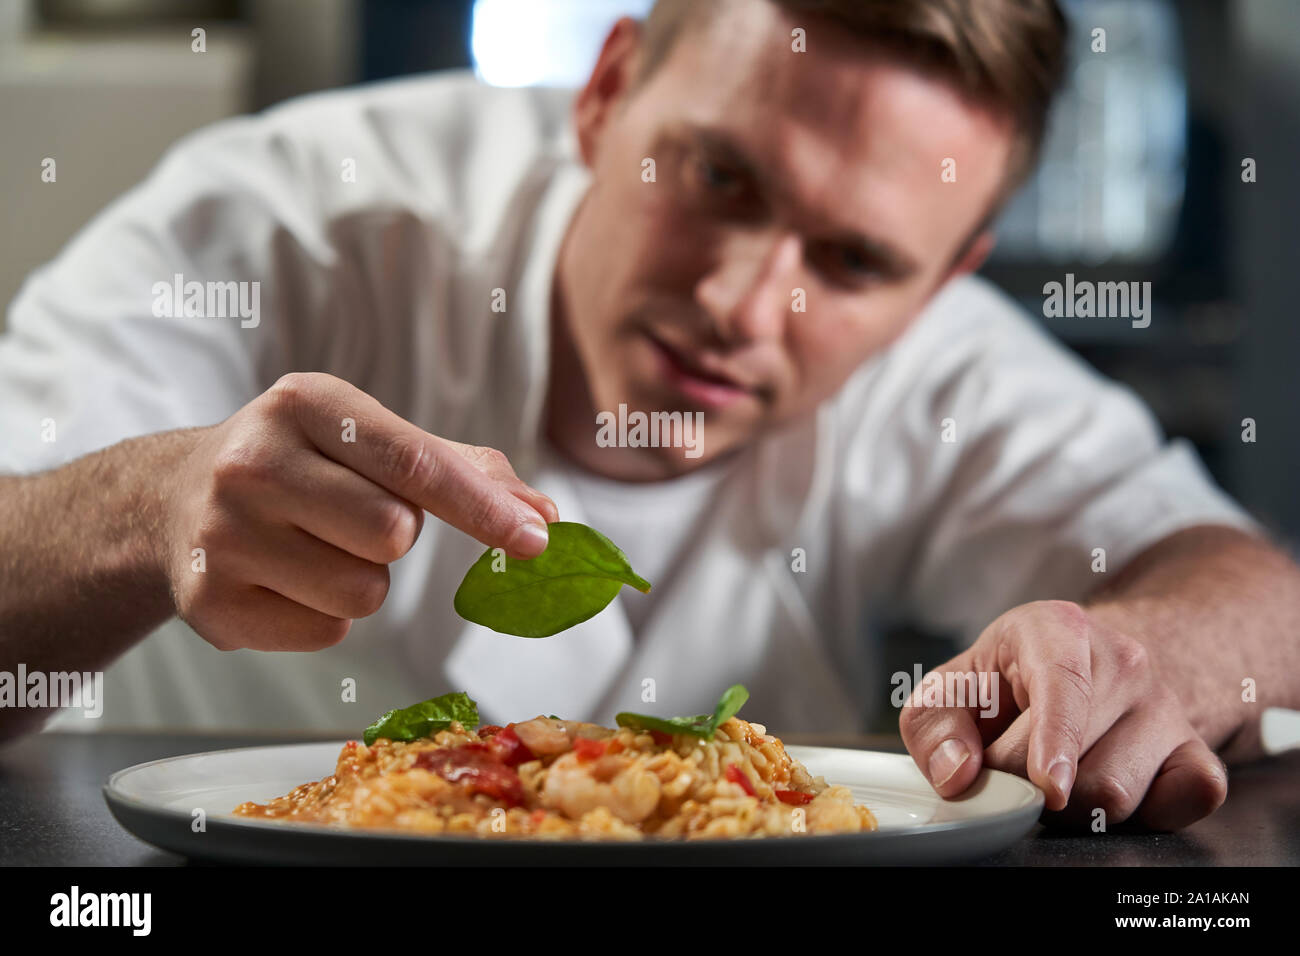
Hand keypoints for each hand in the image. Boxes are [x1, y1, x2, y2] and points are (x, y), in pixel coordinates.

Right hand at [160, 372, 557, 650]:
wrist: (172, 499)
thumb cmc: (303, 463)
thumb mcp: (369, 439)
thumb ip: (460, 469)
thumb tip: (543, 515)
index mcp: (304, 403)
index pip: (416, 464)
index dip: (483, 509)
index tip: (537, 539)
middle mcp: (253, 461)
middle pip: (393, 534)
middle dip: (394, 536)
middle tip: (349, 515)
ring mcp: (223, 535)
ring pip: (365, 592)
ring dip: (361, 579)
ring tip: (312, 546)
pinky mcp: (211, 602)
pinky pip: (327, 632)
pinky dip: (324, 614)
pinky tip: (283, 579)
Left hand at [898, 600, 1227, 830]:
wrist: (1089, 668)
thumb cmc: (1009, 680)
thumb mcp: (954, 687)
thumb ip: (933, 727)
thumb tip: (958, 774)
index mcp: (1056, 629)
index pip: (1063, 683)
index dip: (1055, 739)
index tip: (1049, 785)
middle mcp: (1123, 661)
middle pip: (1079, 762)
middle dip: (1029, 784)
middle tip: (1013, 765)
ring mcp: (1167, 706)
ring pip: (1120, 795)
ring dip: (1075, 806)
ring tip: (1060, 770)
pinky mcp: (1197, 750)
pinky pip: (1188, 798)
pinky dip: (1148, 813)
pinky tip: (1116, 783)